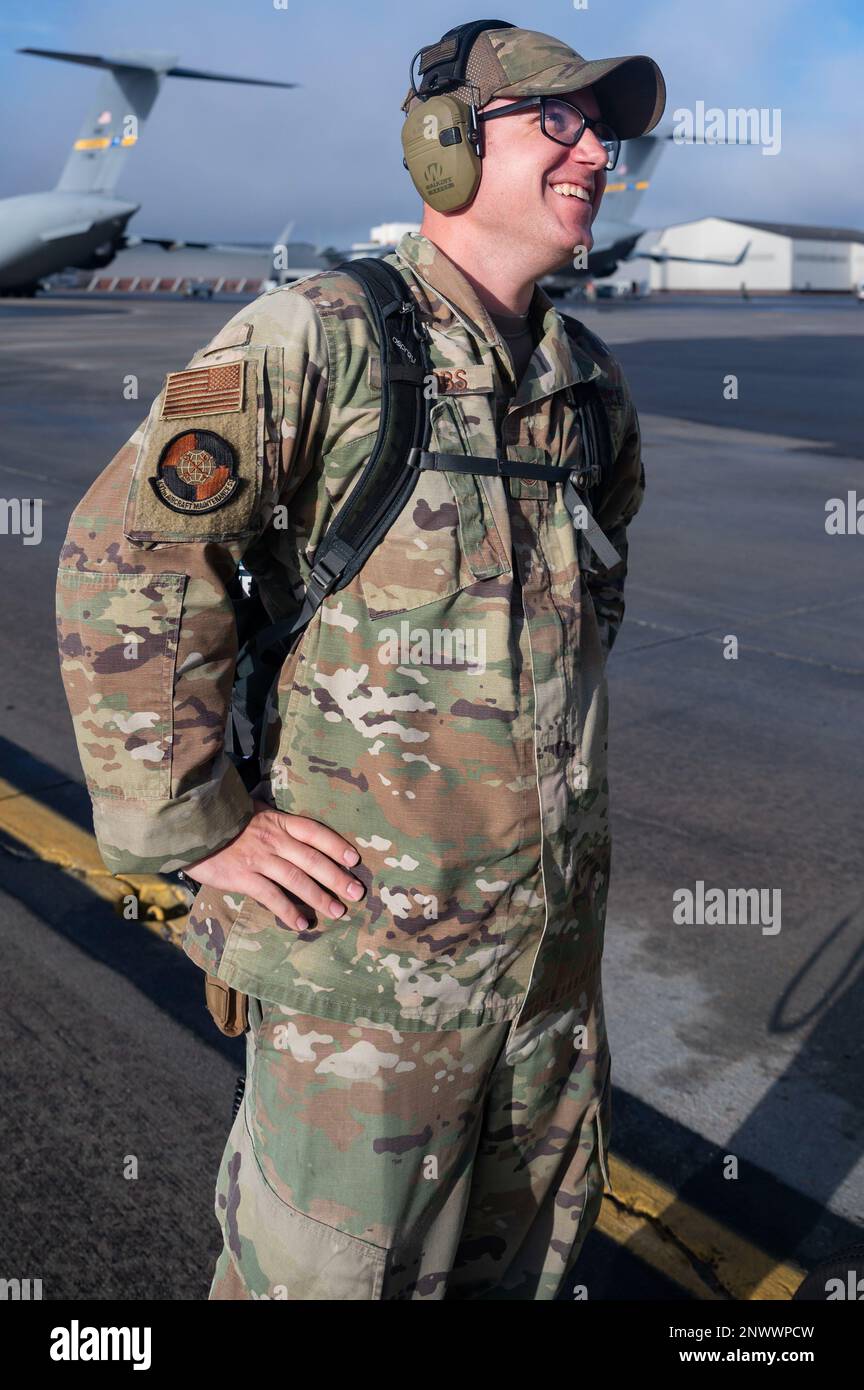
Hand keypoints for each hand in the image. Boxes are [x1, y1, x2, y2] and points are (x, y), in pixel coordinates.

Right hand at [182, 800, 364, 931]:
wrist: (188, 824)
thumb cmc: (221, 818)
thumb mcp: (251, 810)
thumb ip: (272, 821)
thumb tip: (291, 829)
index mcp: (277, 821)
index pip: (314, 832)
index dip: (336, 845)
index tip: (354, 859)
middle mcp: (273, 839)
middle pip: (312, 859)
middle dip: (337, 877)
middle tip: (357, 893)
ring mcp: (259, 858)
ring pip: (297, 879)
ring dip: (319, 897)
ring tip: (338, 911)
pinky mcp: (243, 876)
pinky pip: (271, 896)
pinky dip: (288, 911)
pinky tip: (301, 924)